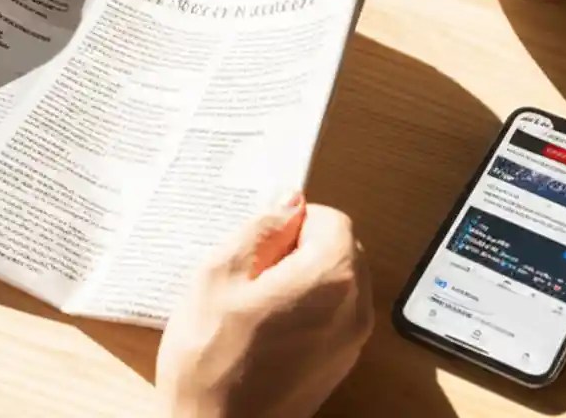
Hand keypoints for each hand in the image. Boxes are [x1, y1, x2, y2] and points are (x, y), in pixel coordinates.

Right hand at [156, 196, 373, 417]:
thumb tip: (291, 201)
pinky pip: (333, 315)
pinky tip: (265, 329)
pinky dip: (307, 308)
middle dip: (300, 249)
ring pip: (337, 282)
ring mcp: (352, 341)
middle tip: (251, 273)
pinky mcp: (340, 365)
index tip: (256, 247)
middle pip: (341, 249)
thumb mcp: (219, 275)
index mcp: (331, 277)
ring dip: (302, 279)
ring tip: (255, 303)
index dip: (292, 223)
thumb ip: (261, 230)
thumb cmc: (209, 356)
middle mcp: (355, 307)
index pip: (331, 219)